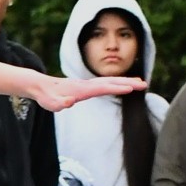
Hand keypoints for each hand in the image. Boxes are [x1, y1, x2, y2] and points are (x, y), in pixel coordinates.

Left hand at [32, 73, 146, 112]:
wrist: (41, 86)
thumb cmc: (46, 97)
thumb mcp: (51, 103)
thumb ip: (60, 103)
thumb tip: (70, 102)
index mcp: (82, 89)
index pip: (102, 88)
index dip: (117, 88)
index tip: (131, 88)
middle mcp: (87, 84)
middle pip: (111, 82)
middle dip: (128, 82)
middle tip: (144, 84)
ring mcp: (88, 84)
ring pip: (110, 81)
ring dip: (126, 81)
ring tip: (141, 83)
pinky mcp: (88, 86)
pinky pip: (106, 84)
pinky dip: (118, 83)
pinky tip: (124, 85)